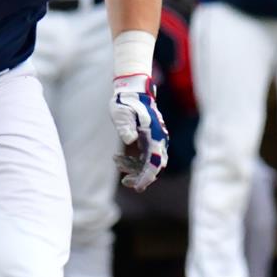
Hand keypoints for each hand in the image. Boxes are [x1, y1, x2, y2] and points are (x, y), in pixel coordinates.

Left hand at [109, 73, 167, 190]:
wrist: (132, 90)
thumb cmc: (126, 102)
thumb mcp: (122, 113)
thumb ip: (125, 127)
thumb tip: (130, 140)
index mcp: (154, 135)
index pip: (155, 162)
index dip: (147, 176)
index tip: (137, 186)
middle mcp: (159, 138)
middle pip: (155, 166)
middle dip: (142, 177)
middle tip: (126, 182)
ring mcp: (155, 139)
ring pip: (149, 163)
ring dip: (135, 168)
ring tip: (117, 163)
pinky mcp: (149, 139)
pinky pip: (144, 157)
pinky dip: (132, 161)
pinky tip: (118, 159)